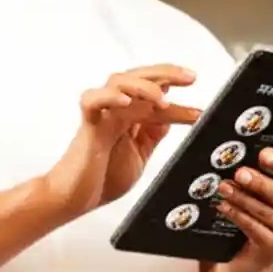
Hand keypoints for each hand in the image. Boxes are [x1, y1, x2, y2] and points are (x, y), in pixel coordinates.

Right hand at [46, 64, 200, 218]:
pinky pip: (92, 102)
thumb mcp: (140, 154)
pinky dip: (109, 97)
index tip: (198, 98)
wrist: (75, 199)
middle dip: (166, 73)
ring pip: (118, 82)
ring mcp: (101, 116)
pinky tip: (126, 101)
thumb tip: (170, 116)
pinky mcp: (88, 127)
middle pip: (138, 76)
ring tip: (162, 97)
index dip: (176, 91)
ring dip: (143, 85)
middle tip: (190, 78)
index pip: (155, 92)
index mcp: (129, 116)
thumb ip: (152, 134)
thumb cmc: (101, 177)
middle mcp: (115, 110)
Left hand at [215, 147, 272, 271]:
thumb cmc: (270, 212)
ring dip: (242, 197)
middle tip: (240, 173)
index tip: (264, 154)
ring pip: (265, 211)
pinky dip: (237, 214)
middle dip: (259, 183)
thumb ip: (270, 176)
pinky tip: (225, 205)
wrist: (261, 253)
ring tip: (225, 187)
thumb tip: (247, 158)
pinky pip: (254, 227)